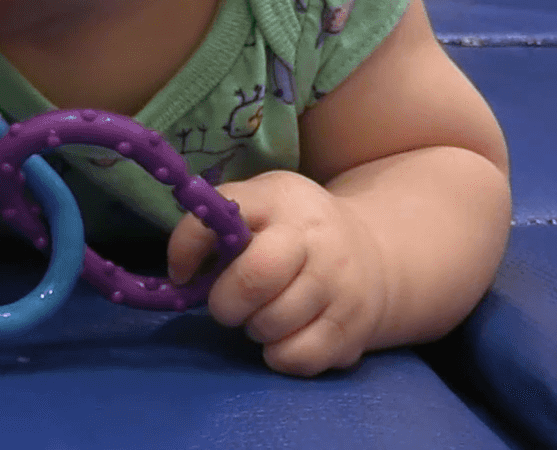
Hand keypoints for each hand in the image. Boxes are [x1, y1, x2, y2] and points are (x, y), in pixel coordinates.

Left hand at [167, 170, 388, 376]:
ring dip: (254, 328)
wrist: (375, 251)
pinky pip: (297, 357)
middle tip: (228, 305)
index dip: (187, 249)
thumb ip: (217, 228)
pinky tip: (284, 336)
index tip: (181, 274)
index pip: (222, 217)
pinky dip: (279, 355)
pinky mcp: (354, 326)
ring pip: (272, 324)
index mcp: (281, 199)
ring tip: (264, 314)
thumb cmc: (293, 231)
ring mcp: (341, 283)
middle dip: (225, 302)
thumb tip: (181, 274)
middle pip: (254, 277)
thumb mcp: (259, 206)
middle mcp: (316, 238)